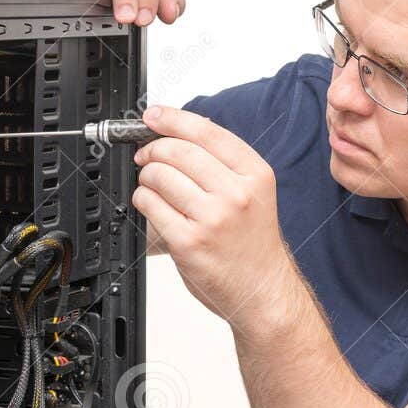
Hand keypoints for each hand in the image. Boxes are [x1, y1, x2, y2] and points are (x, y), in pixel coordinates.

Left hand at [131, 105, 304, 330]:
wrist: (264, 291)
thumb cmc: (254, 243)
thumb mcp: (255, 194)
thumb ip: (224, 164)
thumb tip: (177, 135)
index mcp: (255, 174)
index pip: (206, 132)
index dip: (171, 119)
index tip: (152, 116)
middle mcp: (236, 193)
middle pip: (176, 150)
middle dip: (152, 150)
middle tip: (147, 157)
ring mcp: (212, 218)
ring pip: (158, 175)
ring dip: (146, 177)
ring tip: (153, 186)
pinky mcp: (188, 241)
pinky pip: (150, 205)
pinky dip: (143, 200)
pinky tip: (153, 206)